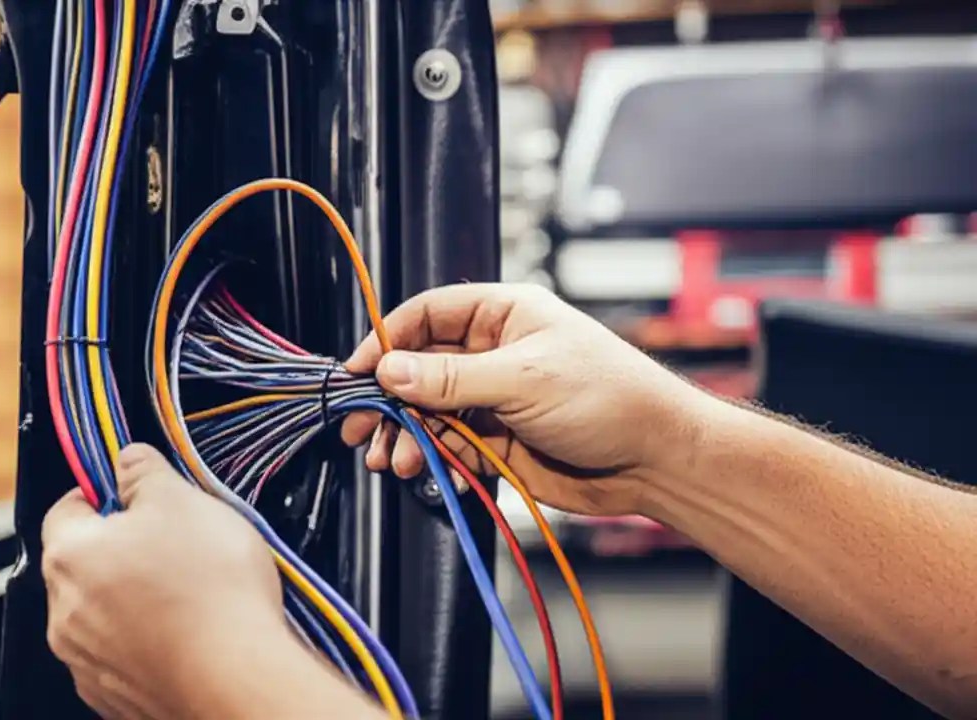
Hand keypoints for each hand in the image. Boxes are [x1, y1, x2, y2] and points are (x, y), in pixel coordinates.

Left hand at [42, 444, 283, 718]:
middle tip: (174, 543)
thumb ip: (144, 472)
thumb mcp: (182, 500)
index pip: (66, 508)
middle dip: (123, 550)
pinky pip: (125, 657)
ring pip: (104, 614)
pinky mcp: (115, 698)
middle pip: (85, 564)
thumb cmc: (210, 591)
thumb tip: (128, 460)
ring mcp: (88, 663)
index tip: (133, 495)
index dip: (103, 495)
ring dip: (135, 600)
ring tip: (189, 593)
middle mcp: (65, 614)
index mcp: (70, 556)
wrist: (238, 679)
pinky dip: (149, 643)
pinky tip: (188, 632)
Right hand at [341, 283, 713, 516]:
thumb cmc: (610, 397)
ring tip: (388, 456)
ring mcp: (494, 398)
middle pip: (419, 366)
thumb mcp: (524, 379)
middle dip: (387, 397)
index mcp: (504, 316)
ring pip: (428, 410)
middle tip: (359, 424)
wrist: (656, 460)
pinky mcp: (497, 440)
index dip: (389, 338)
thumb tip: (390, 369)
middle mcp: (494, 353)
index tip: (358, 370)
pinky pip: (448, 444)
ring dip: (403, 433)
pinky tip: (421, 468)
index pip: (430, 314)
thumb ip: (451, 378)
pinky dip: (429, 457)